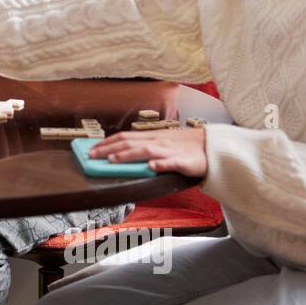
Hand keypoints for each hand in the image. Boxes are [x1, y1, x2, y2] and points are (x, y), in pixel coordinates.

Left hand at [89, 128, 207, 176]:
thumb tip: (121, 151)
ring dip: (128, 155)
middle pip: (130, 143)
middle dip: (109, 149)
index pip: (125, 137)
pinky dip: (161, 164)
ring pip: (147, 151)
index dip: (107, 142)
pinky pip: (172, 163)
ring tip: (113, 160)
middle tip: (91, 156)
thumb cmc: (186, 147)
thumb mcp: (163, 142)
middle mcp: (159, 142)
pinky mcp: (185, 162)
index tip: (91, 148)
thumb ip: (145, 145)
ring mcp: (171, 151)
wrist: (214, 147)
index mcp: (153, 137)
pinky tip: (152, 167)